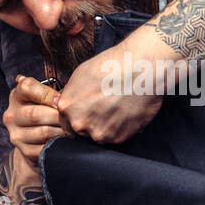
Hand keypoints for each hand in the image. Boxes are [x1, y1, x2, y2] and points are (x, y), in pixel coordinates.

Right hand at [3, 75, 65, 164]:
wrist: (36, 141)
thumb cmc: (46, 112)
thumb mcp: (45, 98)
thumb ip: (52, 93)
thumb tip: (70, 97)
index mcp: (17, 96)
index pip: (27, 87)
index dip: (48, 94)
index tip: (61, 101)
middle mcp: (12, 115)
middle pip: (35, 114)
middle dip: (58, 117)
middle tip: (73, 119)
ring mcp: (16, 134)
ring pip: (43, 132)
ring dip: (62, 131)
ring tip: (72, 130)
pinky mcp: (24, 150)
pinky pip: (44, 148)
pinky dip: (58, 144)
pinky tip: (65, 141)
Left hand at [56, 27, 178, 143]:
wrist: (139, 69)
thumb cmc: (112, 66)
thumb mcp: (80, 74)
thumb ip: (71, 95)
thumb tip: (70, 103)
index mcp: (67, 107)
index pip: (65, 123)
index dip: (77, 117)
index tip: (86, 113)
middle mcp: (80, 124)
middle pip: (82, 131)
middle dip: (91, 122)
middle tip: (104, 107)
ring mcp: (100, 133)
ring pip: (100, 135)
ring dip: (107, 126)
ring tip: (118, 107)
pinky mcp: (119, 137)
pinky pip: (117, 137)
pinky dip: (122, 127)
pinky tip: (126, 111)